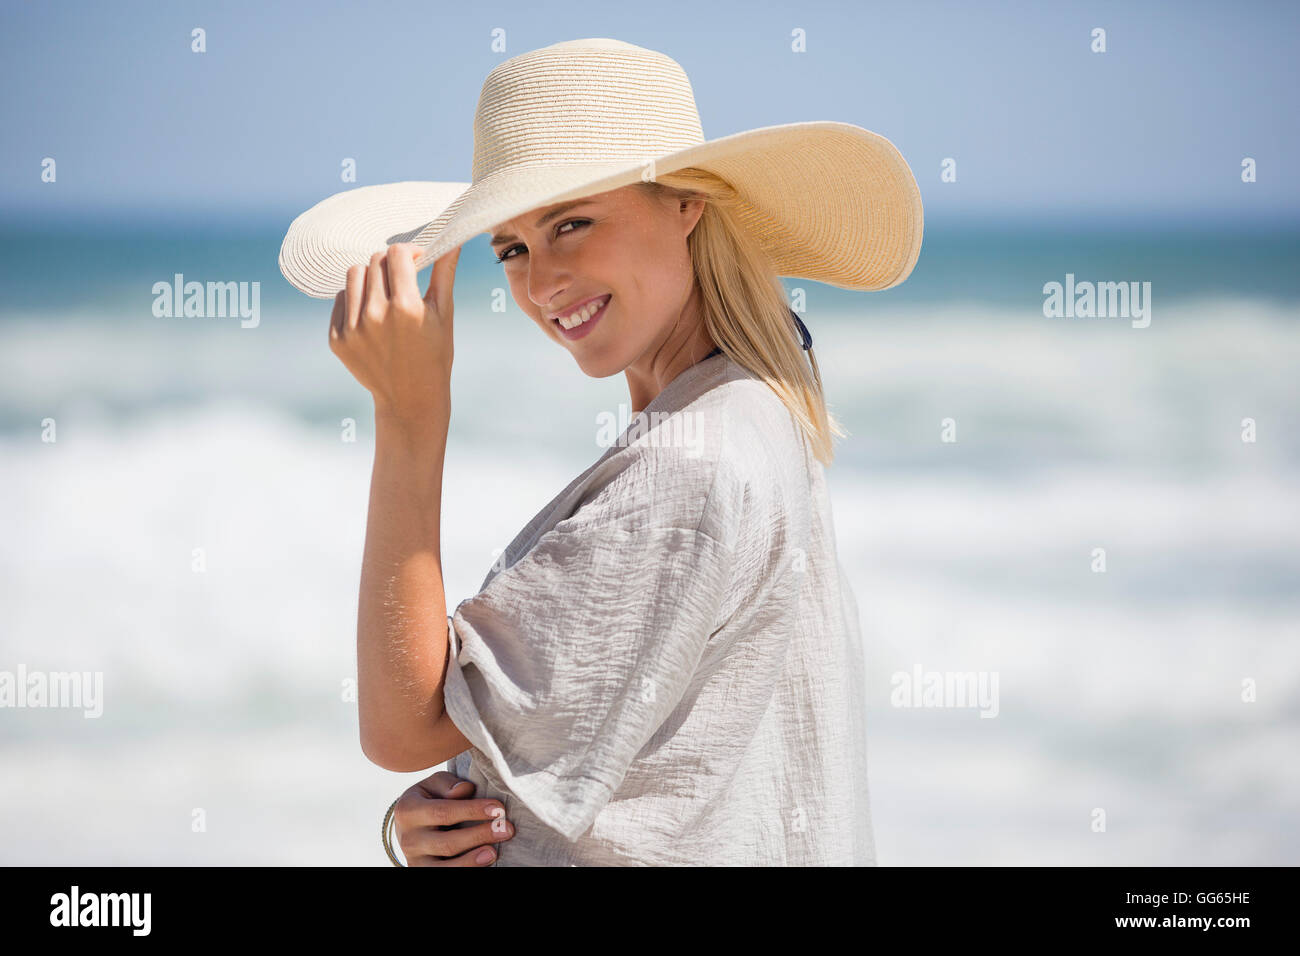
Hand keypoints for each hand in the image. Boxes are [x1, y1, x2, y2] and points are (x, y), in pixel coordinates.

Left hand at [329, 242, 459, 421]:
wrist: (410, 399)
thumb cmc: (434, 355)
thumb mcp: (443, 315)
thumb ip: (445, 274)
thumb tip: (452, 240)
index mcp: (406, 307)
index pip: (397, 253)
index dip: (409, 251)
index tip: (417, 260)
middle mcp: (375, 315)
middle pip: (375, 261)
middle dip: (391, 264)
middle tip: (403, 280)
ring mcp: (353, 328)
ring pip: (353, 275)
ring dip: (370, 277)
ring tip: (385, 294)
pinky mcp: (337, 339)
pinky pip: (340, 299)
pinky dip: (355, 300)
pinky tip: (372, 317)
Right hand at [392, 770, 513, 866]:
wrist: (411, 824)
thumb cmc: (430, 799)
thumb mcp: (434, 784)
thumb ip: (449, 784)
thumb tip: (465, 790)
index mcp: (408, 811)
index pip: (443, 812)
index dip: (472, 811)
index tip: (498, 809)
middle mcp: (407, 839)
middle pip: (447, 843)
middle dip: (479, 836)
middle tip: (507, 829)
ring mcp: (414, 861)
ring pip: (443, 868)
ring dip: (471, 862)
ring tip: (493, 853)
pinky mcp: (421, 872)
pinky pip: (444, 876)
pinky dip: (465, 870)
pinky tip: (483, 863)